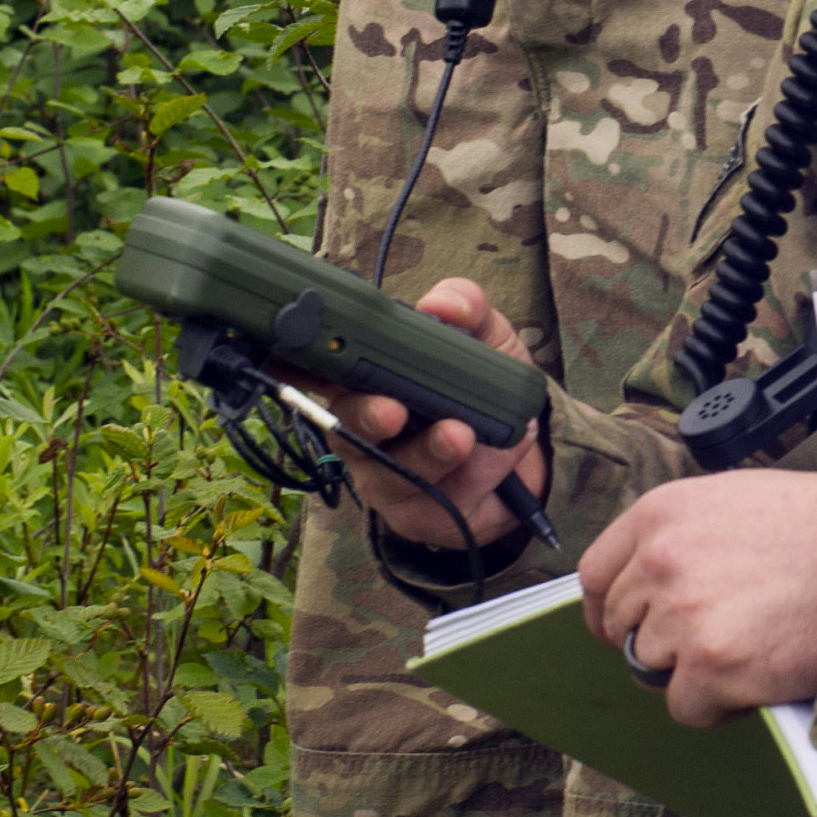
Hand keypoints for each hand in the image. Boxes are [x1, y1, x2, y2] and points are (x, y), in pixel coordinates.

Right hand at [315, 277, 550, 554]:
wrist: (526, 460)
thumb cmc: (487, 391)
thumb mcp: (488, 338)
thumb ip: (467, 308)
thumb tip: (441, 303)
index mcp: (367, 379)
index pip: (318, 369)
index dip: (296, 362)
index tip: (290, 351)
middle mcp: (364, 427)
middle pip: (344, 424)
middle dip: (365, 416)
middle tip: (392, 409)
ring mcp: (383, 474)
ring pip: (385, 470)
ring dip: (422, 453)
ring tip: (457, 436)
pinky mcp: (412, 513)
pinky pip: (426, 501)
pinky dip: (458, 477)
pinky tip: (477, 458)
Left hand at [579, 471, 816, 727]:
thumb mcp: (736, 500)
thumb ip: (683, 533)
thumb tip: (650, 577)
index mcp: (661, 513)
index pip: (596, 574)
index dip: (608, 609)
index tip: (622, 627)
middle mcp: (662, 560)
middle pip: (623, 626)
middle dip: (658, 640)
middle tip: (708, 641)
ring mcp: (683, 614)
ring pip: (651, 667)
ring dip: (690, 671)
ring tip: (746, 650)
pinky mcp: (712, 664)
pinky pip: (685, 707)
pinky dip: (716, 706)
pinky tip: (754, 680)